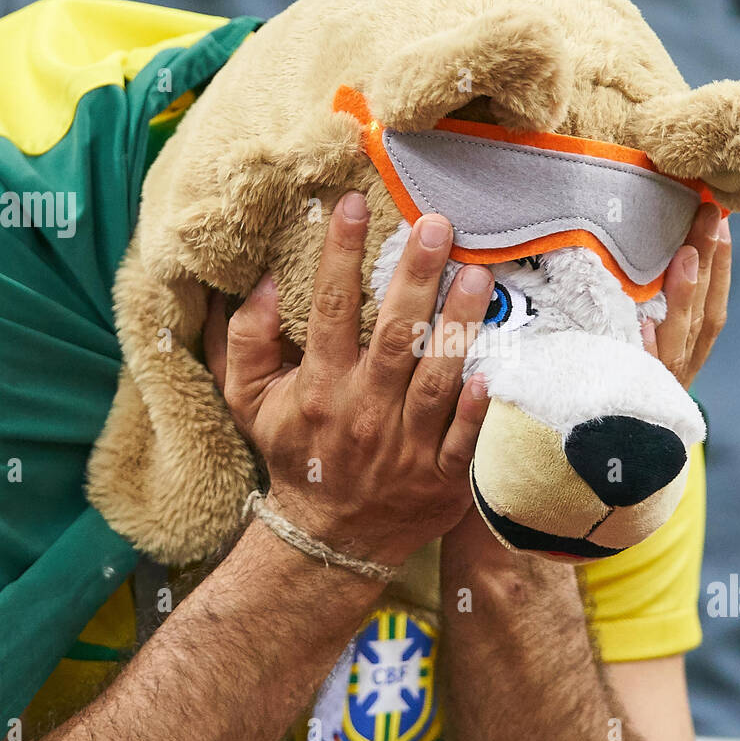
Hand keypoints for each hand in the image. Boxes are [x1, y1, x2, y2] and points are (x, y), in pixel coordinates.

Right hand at [202, 191, 493, 566]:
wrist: (331, 537)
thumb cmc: (297, 457)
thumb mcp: (251, 403)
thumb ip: (248, 342)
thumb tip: (262, 283)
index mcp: (322, 387)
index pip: (330, 309)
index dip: (339, 253)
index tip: (352, 203)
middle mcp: (365, 411)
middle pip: (394, 335)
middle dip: (416, 277)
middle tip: (437, 225)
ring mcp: (407, 446)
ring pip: (436, 379)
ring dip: (459, 327)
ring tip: (479, 275)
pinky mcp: (442, 477)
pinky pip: (463, 440)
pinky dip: (475, 410)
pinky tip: (491, 370)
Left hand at [641, 202, 731, 388]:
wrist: (621, 437)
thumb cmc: (636, 375)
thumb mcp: (658, 340)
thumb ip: (670, 304)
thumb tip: (680, 246)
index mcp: (693, 349)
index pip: (714, 303)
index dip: (722, 264)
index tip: (723, 221)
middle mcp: (682, 363)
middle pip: (700, 312)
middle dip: (707, 263)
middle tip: (708, 216)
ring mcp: (659, 378)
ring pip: (677, 337)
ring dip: (682, 297)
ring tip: (685, 256)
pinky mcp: (632, 390)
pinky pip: (638, 370)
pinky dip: (644, 348)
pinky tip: (642, 323)